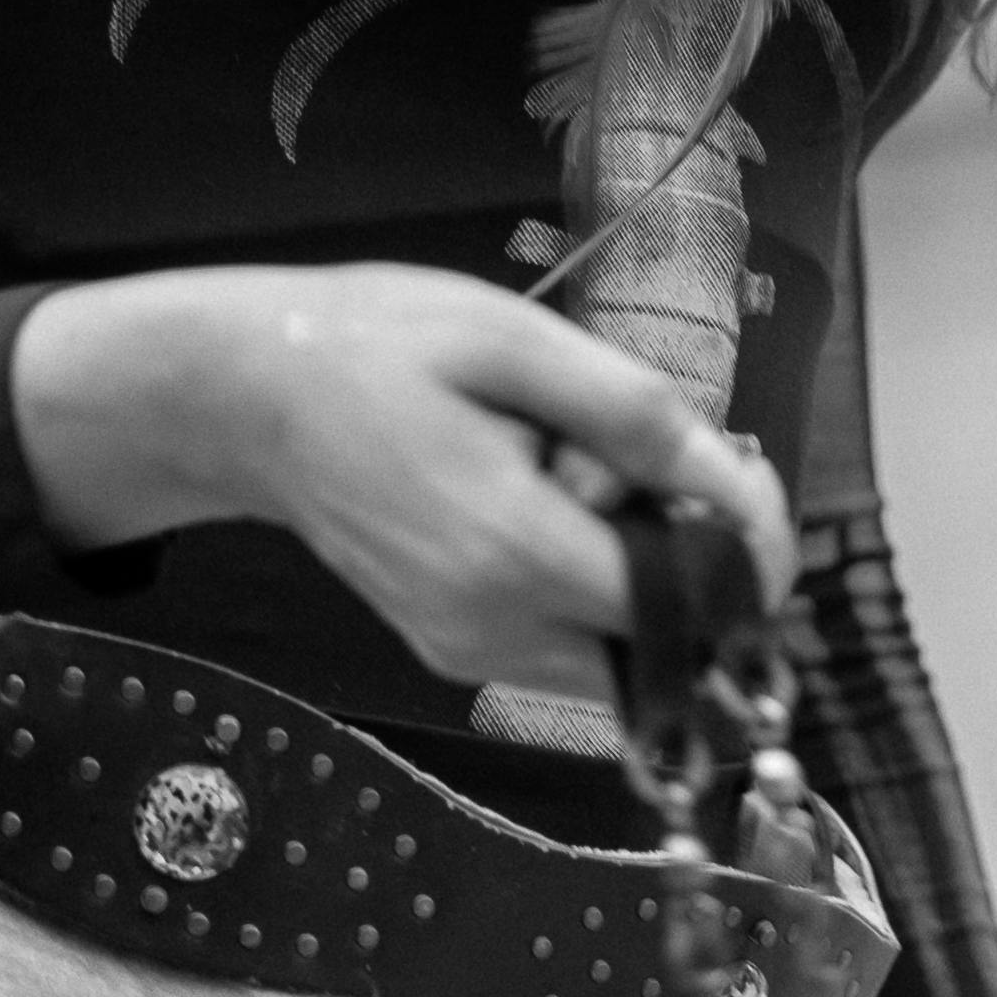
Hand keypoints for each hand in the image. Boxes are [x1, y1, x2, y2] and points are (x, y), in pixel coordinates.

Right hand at [9, 264, 791, 700]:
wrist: (246, 396)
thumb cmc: (381, 347)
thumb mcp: (516, 342)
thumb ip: (634, 418)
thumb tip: (738, 488)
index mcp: (513, 554)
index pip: (687, 608)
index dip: (746, 555)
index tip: (750, 478)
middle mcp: (491, 631)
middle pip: (661, 649)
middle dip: (690, 568)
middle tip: (651, 458)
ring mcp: (464, 650)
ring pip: (615, 655)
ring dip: (636, 578)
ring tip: (577, 468)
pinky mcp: (447, 648)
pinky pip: (562, 644)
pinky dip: (586, 586)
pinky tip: (542, 495)